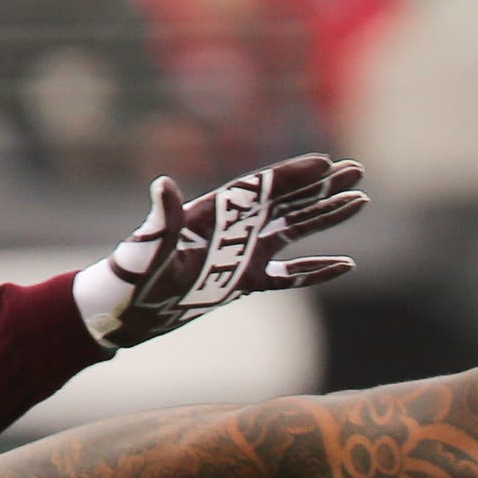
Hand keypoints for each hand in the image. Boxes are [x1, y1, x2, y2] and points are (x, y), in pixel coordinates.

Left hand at [77, 155, 367, 348]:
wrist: (118, 314)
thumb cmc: (124, 279)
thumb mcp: (142, 250)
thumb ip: (160, 221)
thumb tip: (164, 184)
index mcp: (210, 215)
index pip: (260, 189)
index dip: (293, 175)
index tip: (325, 163)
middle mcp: (230, 230)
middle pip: (285, 202)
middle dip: (321, 186)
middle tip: (357, 170)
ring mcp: (239, 257)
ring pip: (293, 232)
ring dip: (325, 218)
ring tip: (359, 201)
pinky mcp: (242, 285)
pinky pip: (289, 278)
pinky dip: (316, 272)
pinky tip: (345, 265)